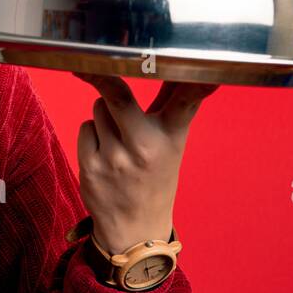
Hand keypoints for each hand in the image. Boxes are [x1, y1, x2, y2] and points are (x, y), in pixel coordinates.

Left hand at [71, 71, 217, 252]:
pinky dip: (92, 133)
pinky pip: (85, 127)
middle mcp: (145, 146)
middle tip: (91, 64)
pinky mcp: (91, 167)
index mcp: (171, 136)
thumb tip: (182, 65)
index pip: (186, 101)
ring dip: (104, 113)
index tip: (207, 70)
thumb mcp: (172, 142)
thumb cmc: (155, 175)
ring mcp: (115, 158)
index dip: (195, 81)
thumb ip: (175, 103)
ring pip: (98, 107)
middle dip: (102, 76)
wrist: (136, 228)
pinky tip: (105, 151)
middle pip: (116, 95)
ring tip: (118, 135)